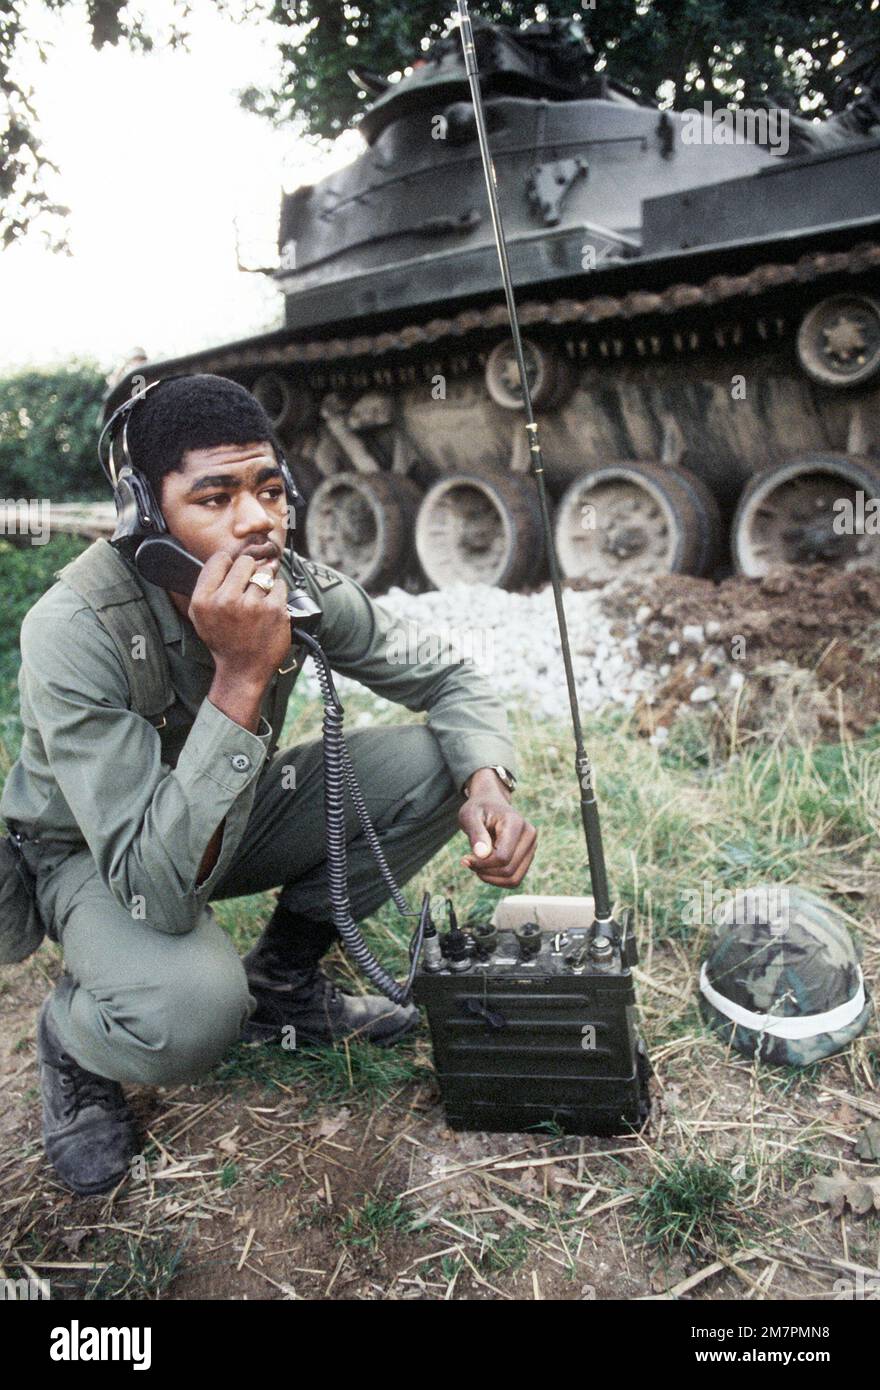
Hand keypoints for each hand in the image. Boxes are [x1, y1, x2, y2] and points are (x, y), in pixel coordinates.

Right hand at [189, 551, 289, 689]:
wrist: (243, 671)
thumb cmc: (223, 641)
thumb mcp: (201, 615)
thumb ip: (207, 584)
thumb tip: (226, 557)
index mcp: (203, 600)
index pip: (220, 558)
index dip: (229, 564)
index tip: (232, 575)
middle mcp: (225, 600)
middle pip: (245, 561)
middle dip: (249, 571)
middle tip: (248, 589)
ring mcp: (251, 605)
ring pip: (264, 572)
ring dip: (264, 583)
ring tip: (258, 602)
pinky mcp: (274, 610)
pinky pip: (279, 585)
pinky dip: (277, 594)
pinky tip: (269, 609)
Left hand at [458, 770, 536, 887]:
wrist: (490, 804)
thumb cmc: (478, 809)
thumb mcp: (470, 816)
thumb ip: (476, 833)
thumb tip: (482, 854)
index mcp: (516, 823)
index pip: (503, 857)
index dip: (482, 864)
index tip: (465, 858)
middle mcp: (529, 835)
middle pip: (508, 870)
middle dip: (485, 871)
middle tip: (468, 861)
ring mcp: (532, 847)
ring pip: (513, 879)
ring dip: (491, 878)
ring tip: (476, 865)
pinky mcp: (528, 857)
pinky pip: (514, 879)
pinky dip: (497, 880)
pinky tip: (484, 868)